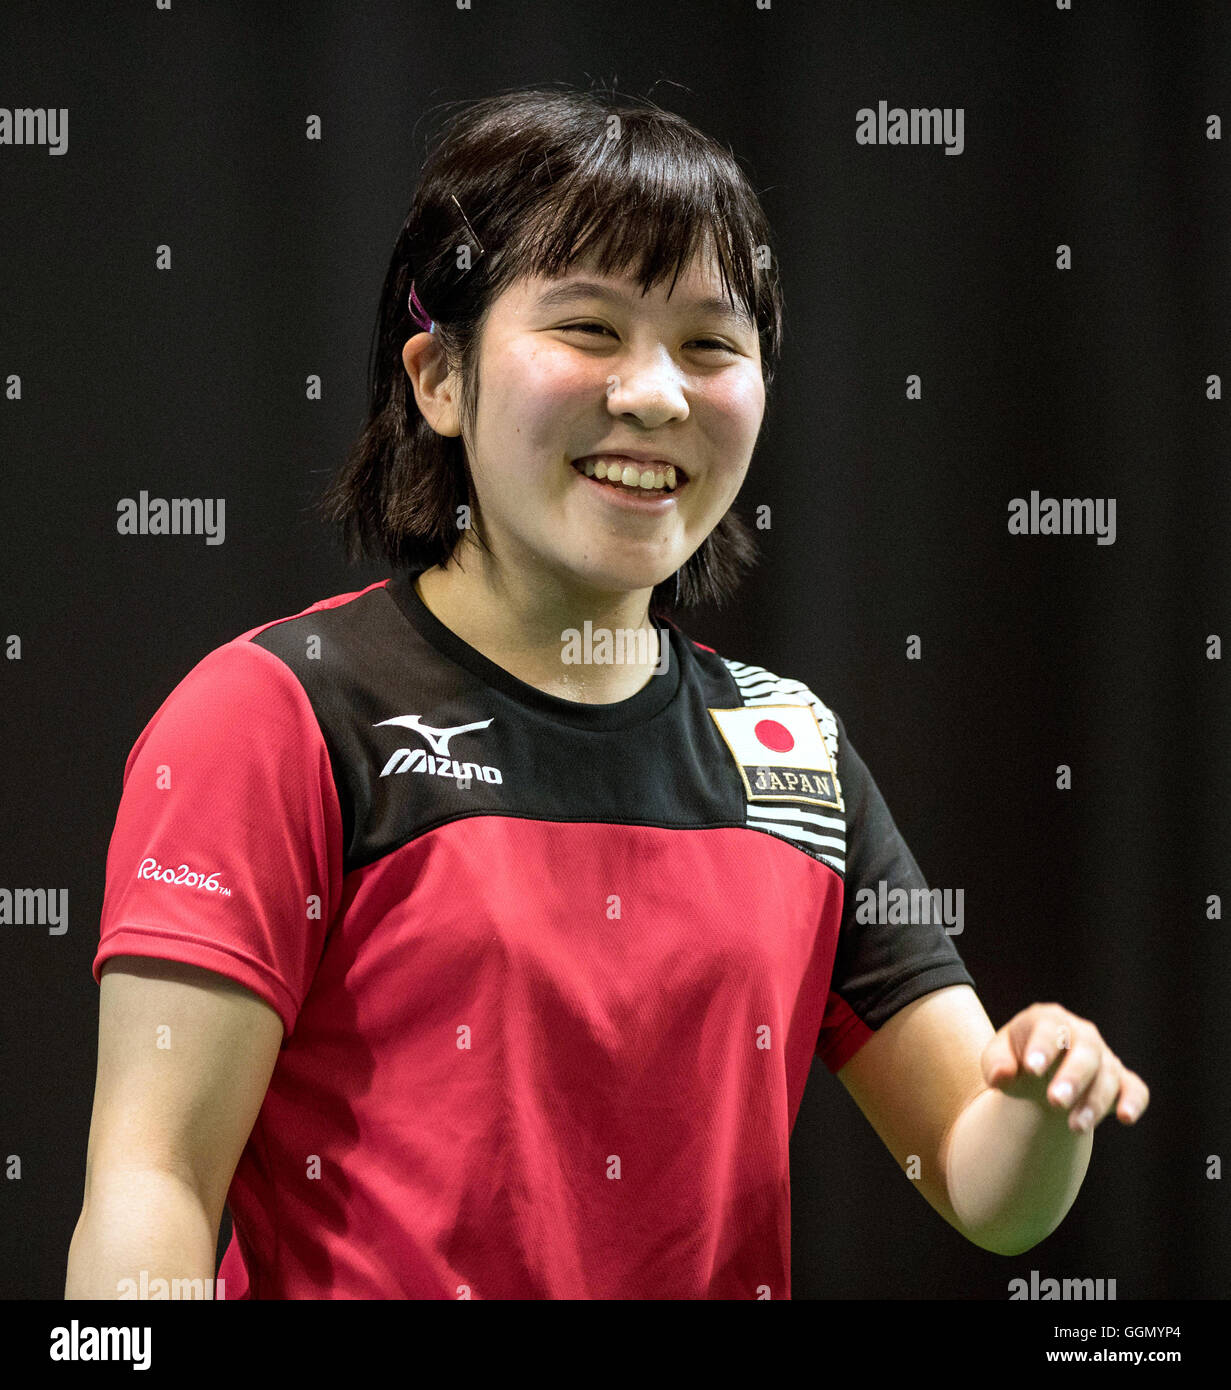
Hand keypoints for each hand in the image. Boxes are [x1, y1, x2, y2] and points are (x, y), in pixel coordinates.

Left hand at [980, 1003, 1149, 1132]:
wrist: (1039, 1075)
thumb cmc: (1016, 1061)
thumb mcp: (997, 1058)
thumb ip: (996, 1064)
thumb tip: (1001, 1077)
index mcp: (1049, 1020)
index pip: (1049, 1030)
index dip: (1042, 1048)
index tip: (1032, 1069)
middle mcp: (1081, 1034)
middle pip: (1085, 1052)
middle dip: (1073, 1077)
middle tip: (1055, 1101)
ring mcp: (1104, 1057)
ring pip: (1107, 1076)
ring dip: (1093, 1102)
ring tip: (1075, 1127)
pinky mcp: (1121, 1080)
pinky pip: (1135, 1089)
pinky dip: (1134, 1102)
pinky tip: (1125, 1117)